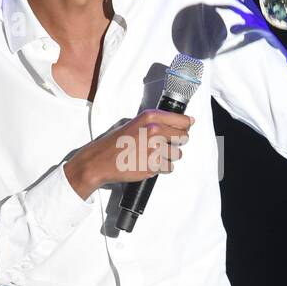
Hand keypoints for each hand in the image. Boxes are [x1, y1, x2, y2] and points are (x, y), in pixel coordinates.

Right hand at [65, 110, 193, 197]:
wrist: (100, 161)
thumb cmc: (115, 142)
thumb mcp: (134, 122)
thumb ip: (155, 121)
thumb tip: (178, 122)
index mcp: (151, 117)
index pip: (183, 121)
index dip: (185, 126)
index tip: (185, 128)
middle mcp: (155, 131)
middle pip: (184, 138)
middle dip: (177, 142)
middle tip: (165, 144)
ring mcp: (155, 149)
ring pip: (178, 154)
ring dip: (169, 156)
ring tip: (154, 155)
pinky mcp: (154, 166)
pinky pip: (169, 167)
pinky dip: (162, 167)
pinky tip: (150, 163)